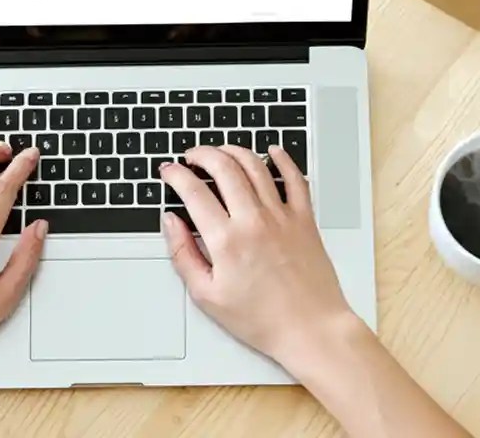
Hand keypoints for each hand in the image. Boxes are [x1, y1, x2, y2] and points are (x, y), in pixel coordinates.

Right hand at [159, 144, 353, 367]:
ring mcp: (282, 216)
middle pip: (224, 167)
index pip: (193, 191)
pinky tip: (274, 151)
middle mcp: (254, 221)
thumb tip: (171, 223)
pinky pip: (295, 178)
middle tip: (191, 156)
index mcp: (226, 240)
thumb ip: (183, 254)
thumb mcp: (207, 296)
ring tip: (222, 152)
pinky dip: (283, 159)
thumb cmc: (262, 319)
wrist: (310, 329)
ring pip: (256, 165)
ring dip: (234, 150)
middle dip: (202, 154)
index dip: (176, 174)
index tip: (169, 171)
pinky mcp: (304, 219)